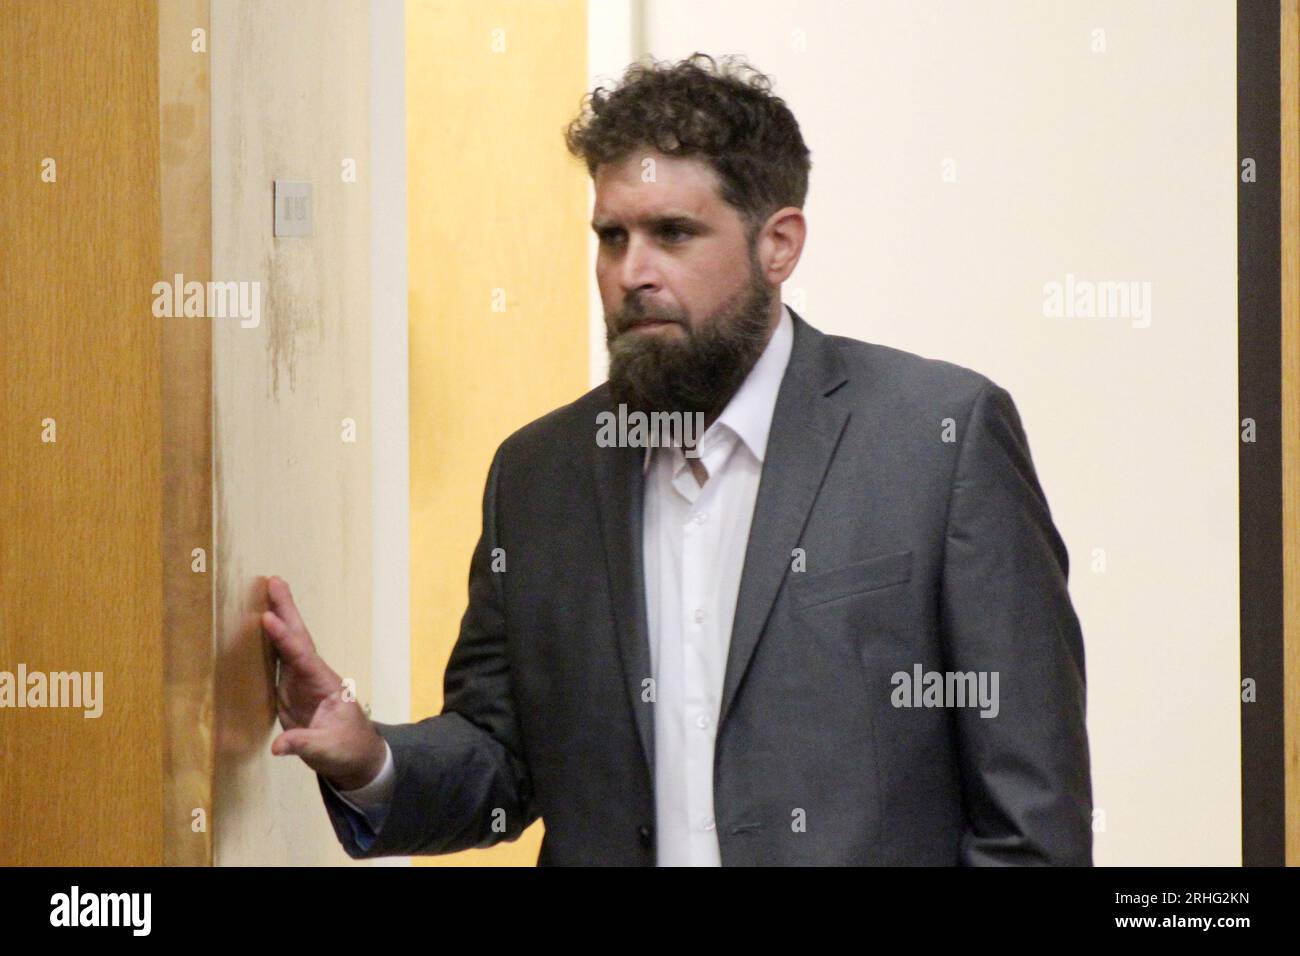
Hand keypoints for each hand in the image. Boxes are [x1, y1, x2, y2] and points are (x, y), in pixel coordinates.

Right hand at [263, 575, 386, 789]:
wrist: (353, 754)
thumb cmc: (345, 749)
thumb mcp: (327, 750)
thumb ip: (303, 744)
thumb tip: (278, 746)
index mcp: (324, 684)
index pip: (302, 657)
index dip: (285, 639)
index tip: (268, 618)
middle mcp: (312, 675)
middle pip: (298, 638)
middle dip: (286, 610)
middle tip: (274, 580)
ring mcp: (301, 680)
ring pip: (287, 643)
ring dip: (277, 618)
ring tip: (264, 591)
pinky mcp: (290, 689)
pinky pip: (277, 658)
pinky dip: (268, 640)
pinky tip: (256, 625)